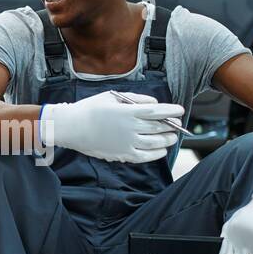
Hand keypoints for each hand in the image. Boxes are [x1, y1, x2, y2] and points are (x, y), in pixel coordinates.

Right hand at [39, 91, 181, 162]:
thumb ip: (136, 99)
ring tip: (173, 137)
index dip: (171, 111)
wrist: (72, 127)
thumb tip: (154, 103)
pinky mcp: (122, 154)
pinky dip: (156, 154)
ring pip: (155, 143)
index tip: (179, 110)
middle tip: (178, 123)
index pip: (157, 112)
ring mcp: (127, 143)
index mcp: (128, 112)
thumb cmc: (91, 109)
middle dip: (171, 125)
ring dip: (167, 140)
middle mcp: (130, 128)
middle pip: (158, 128)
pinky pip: (145, 156)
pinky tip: (162, 150)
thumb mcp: (112, 97)